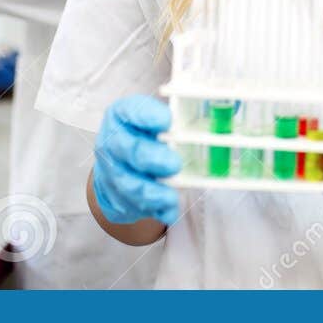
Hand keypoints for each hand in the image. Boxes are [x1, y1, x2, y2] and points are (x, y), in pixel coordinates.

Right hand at [93, 95, 181, 226]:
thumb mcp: (158, 119)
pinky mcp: (115, 197)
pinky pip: (130, 206)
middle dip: (151, 158)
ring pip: (126, 183)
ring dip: (151, 192)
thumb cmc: (146, 136)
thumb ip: (179, 117)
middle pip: (127, 150)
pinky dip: (151, 210)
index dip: (147, 115)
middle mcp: (112, 142)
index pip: (130, 111)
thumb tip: (213, 115)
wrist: (122, 164)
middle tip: (174, 164)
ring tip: (171, 198)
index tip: (167, 120)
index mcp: (122, 115)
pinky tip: (168, 211)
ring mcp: (109, 171)